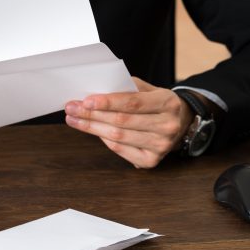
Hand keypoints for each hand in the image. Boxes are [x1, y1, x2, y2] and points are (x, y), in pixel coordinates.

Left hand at [64, 77, 194, 167]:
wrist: (178, 122)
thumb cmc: (154, 103)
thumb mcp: (147, 89)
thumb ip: (126, 88)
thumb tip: (95, 91)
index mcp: (167, 103)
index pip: (133, 103)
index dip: (107, 102)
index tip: (85, 100)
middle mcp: (168, 126)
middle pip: (122, 121)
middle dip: (92, 115)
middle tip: (71, 108)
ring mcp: (161, 146)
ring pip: (118, 137)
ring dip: (91, 128)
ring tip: (74, 119)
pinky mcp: (151, 161)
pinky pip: (120, 149)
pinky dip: (104, 139)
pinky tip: (92, 130)